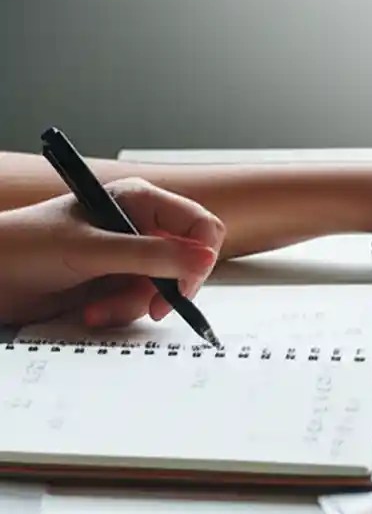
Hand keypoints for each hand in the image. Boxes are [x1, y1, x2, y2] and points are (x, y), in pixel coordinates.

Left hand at [0, 178, 224, 325]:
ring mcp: (127, 256)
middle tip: (153, 306)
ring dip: (132, 305)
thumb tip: (204, 258)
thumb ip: (151, 255)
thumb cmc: (25, 246)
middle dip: (166, 289)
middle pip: (186, 262)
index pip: (198, 225)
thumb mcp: (91, 250)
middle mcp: (138, 226)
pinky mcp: (114, 282)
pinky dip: (118, 312)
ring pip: (162, 288)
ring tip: (98, 308)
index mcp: (139, 201)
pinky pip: (138, 303)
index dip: (199, 257)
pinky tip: (90, 310)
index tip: (183, 286)